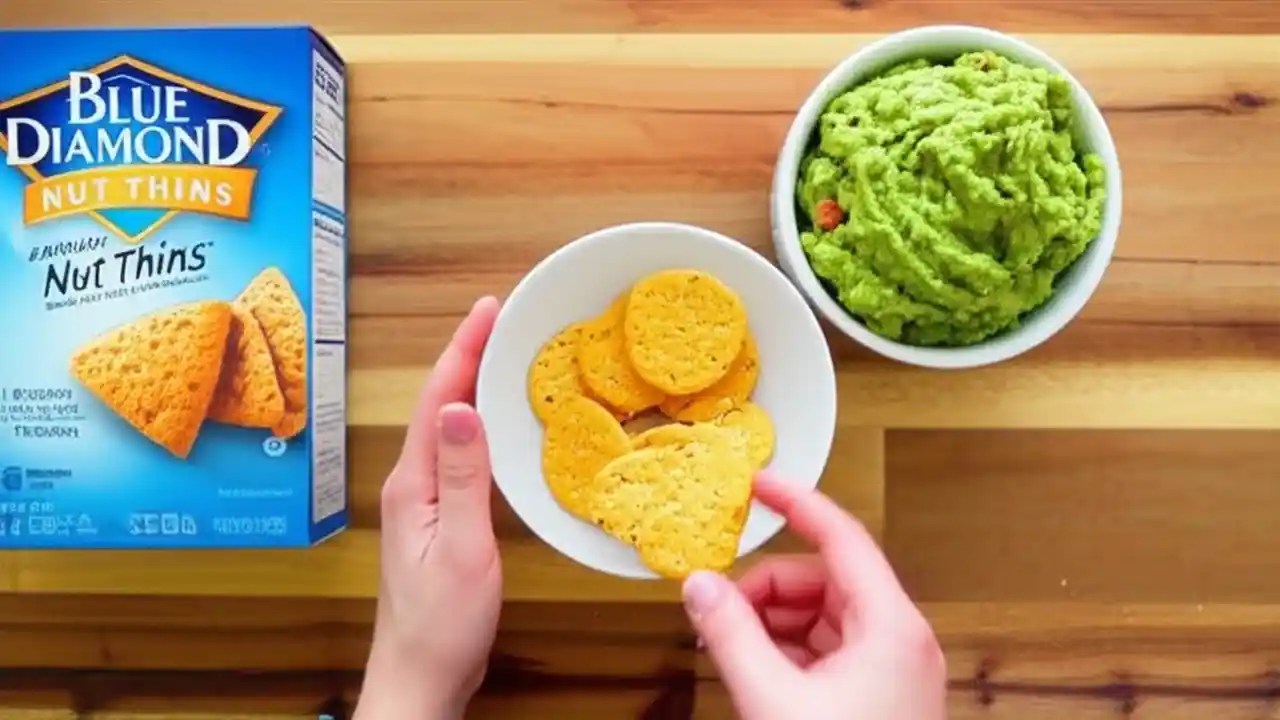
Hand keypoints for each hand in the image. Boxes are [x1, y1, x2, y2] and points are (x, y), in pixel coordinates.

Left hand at [355, 297, 502, 719]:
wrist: (420, 681)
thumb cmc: (442, 625)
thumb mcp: (462, 547)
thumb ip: (464, 477)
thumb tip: (462, 407)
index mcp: (413, 482)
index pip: (439, 398)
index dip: (464, 348)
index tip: (489, 308)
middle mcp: (410, 484)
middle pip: (438, 404)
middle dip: (467, 356)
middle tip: (502, 320)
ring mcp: (420, 503)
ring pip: (446, 428)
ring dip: (470, 387)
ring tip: (501, 356)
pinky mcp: (436, 521)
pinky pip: (455, 456)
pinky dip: (476, 427)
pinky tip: (495, 427)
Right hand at [682, 473, 946, 719]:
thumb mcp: (772, 700)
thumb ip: (730, 635)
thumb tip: (699, 586)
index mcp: (891, 626)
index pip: (841, 536)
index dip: (796, 503)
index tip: (758, 483)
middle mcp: (900, 639)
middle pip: (825, 579)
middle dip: (767, 587)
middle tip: (720, 608)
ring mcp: (893, 668)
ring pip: (823, 615)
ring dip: (773, 622)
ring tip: (732, 647)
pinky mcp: (880, 694)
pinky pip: (828, 649)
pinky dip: (788, 652)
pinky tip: (756, 672)